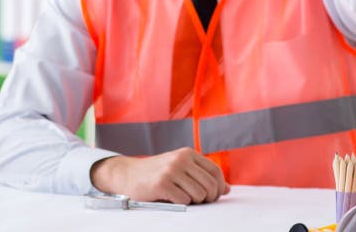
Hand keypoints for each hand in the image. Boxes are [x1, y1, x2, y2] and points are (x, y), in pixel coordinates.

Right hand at [90, 147, 229, 204]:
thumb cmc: (157, 173)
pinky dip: (180, 203)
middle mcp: (181, 159)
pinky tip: (171, 198)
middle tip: (199, 201)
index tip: (213, 196)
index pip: (215, 171)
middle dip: (208, 198)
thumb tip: (227, 189)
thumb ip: (202, 176)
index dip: (219, 187)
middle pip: (210, 185)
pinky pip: (184, 200)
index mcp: (188, 153)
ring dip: (194, 201)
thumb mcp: (180, 168)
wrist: (127, 174)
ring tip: (183, 197)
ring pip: (199, 194)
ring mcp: (171, 170)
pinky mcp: (162, 183)